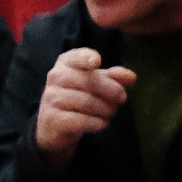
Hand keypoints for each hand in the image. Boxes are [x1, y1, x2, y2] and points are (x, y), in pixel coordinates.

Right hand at [34, 47, 133, 166]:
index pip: (75, 57)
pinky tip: (102, 123)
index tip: (97, 62)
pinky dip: (96, 123)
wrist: (57, 124)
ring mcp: (50, 97)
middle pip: (87, 80)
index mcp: (66, 64)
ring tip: (111, 112)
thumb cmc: (82, 96)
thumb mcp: (99, 83)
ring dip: (105, 109)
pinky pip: (79, 120)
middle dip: (111, 90)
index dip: (86, 58)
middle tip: (123, 98)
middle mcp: (55, 77)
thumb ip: (115, 77)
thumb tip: (132, 77)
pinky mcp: (51, 118)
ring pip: (85, 102)